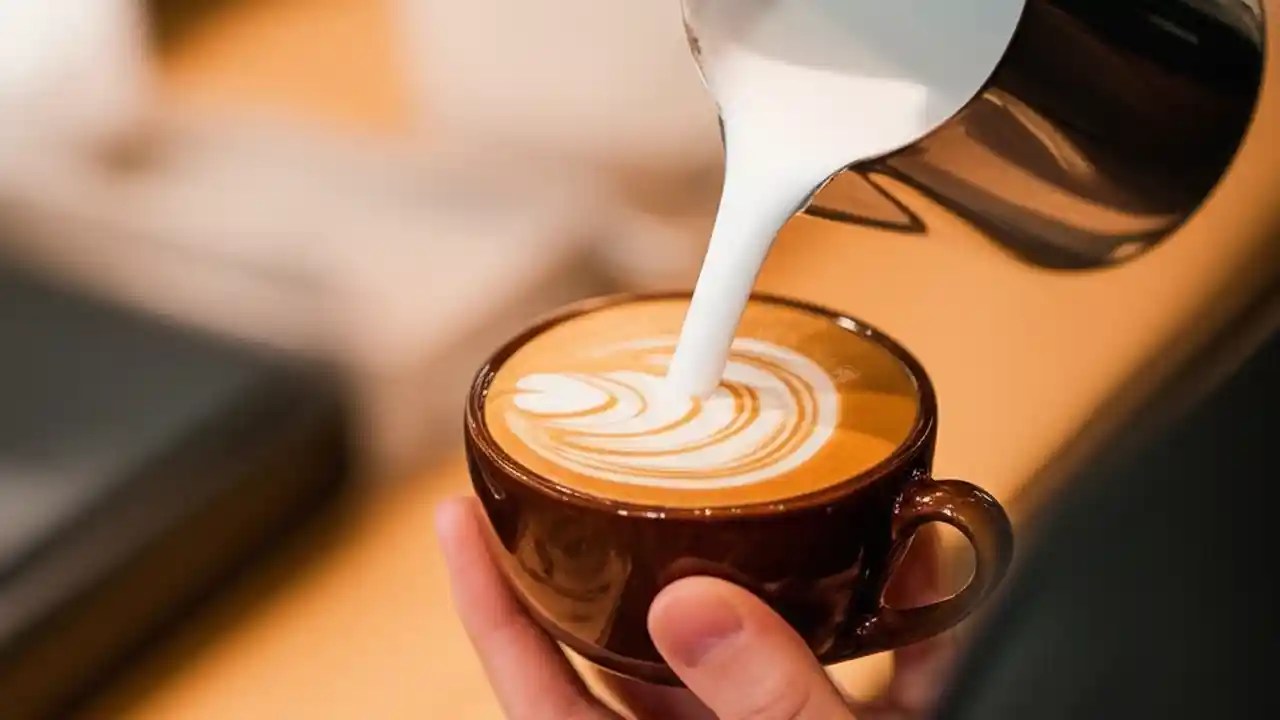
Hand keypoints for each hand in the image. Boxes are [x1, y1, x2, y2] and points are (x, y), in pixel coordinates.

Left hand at [436, 497, 956, 719]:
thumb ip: (767, 712)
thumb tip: (688, 607)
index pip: (541, 696)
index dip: (489, 607)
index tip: (455, 516)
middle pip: (641, 651)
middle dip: (628, 559)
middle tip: (611, 469)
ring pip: (759, 643)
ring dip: (777, 569)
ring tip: (761, 487)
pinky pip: (878, 666)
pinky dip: (904, 615)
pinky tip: (929, 554)